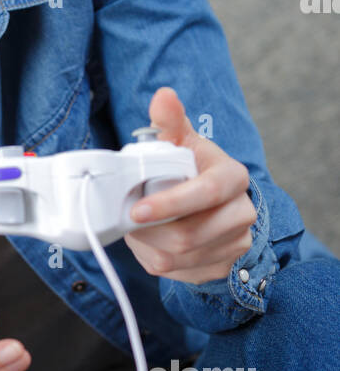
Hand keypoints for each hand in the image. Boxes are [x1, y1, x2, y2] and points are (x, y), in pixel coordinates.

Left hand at [124, 87, 255, 284]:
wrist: (209, 206)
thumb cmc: (190, 170)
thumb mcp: (181, 144)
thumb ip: (169, 122)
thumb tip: (163, 96)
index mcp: (233, 178)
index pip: (205, 194)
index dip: (170, 204)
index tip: (136, 211)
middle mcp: (242, 213)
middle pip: (188, 235)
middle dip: (148, 231)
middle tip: (128, 219)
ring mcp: (235, 244)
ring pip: (179, 258)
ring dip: (148, 246)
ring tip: (140, 228)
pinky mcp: (222, 268)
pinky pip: (178, 274)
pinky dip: (155, 260)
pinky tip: (152, 244)